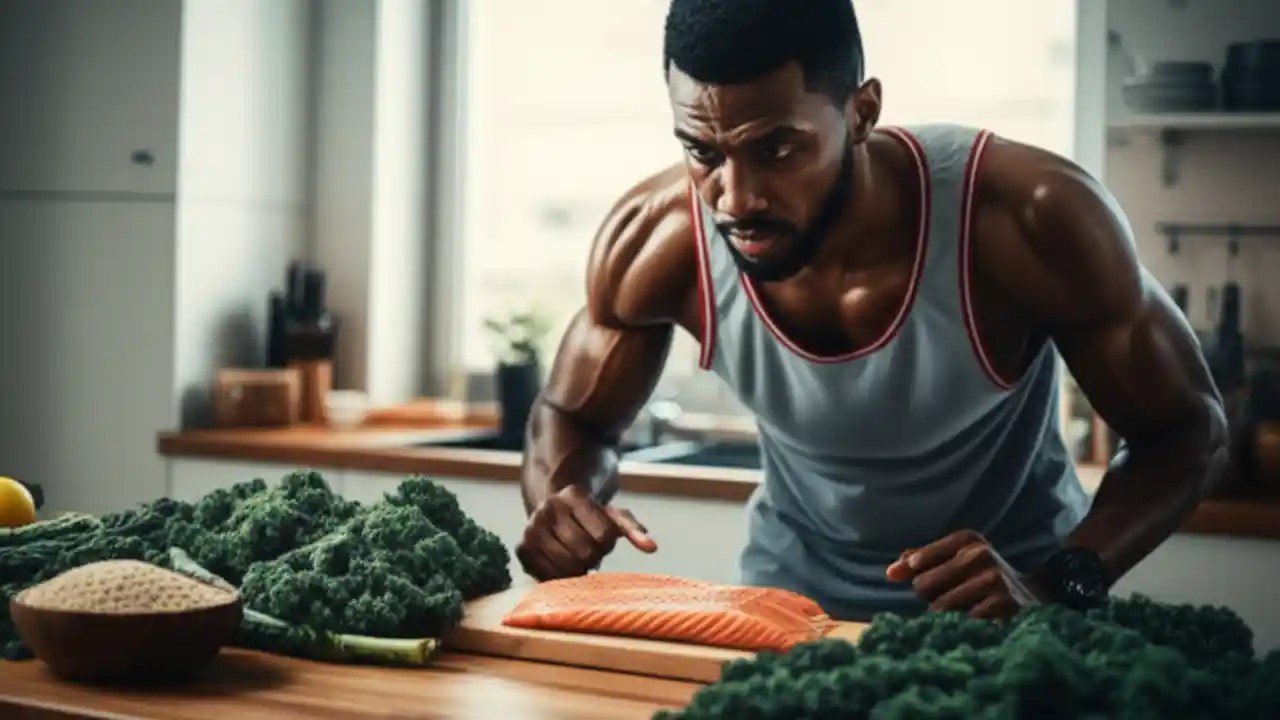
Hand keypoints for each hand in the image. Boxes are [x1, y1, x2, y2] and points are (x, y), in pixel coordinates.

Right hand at [515, 485, 656, 580]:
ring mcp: (531, 528)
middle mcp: (549, 509)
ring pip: (568, 567)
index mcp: (573, 495)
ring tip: (576, 556)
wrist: (553, 508)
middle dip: (593, 556)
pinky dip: (560, 577)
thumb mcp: (611, 515)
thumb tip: (651, 548)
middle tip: (588, 549)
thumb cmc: (588, 516)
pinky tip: (562, 564)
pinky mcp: (521, 549)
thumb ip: (632, 529)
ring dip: (578, 568)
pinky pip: (548, 577)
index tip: (601, 537)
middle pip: (586, 553)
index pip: (605, 535)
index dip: (608, 542)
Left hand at [885, 530, 1046, 619]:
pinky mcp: (1002, 602)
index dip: (915, 572)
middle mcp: (979, 554)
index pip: (920, 559)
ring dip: (945, 612)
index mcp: (966, 539)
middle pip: (924, 584)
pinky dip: (963, 623)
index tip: (917, 575)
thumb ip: (920, 560)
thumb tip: (890, 573)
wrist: (1031, 592)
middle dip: (929, 596)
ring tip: (959, 608)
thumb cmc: (981, 574)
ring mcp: (992, 578)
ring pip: (941, 605)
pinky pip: (963, 619)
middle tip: (944, 596)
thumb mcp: (955, 558)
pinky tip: (974, 618)